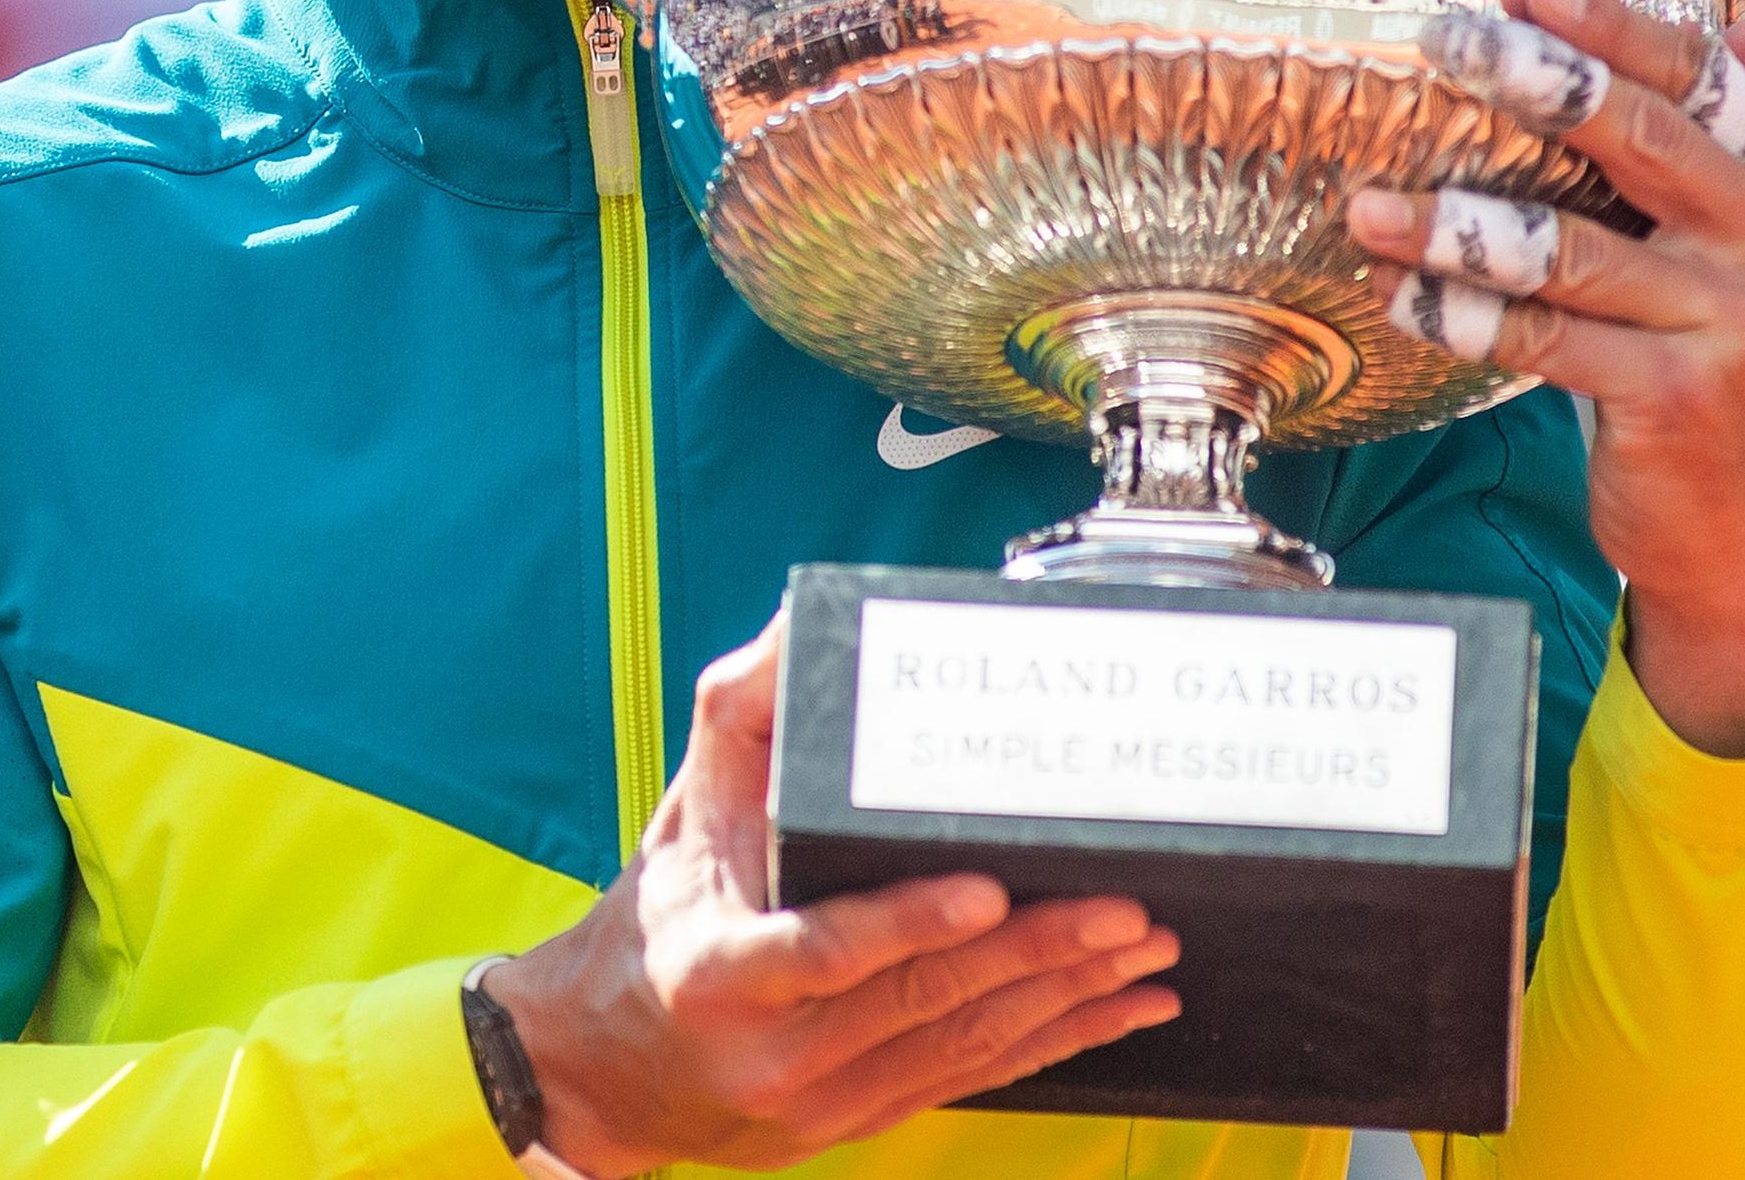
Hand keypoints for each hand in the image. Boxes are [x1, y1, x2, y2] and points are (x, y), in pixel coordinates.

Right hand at [484, 615, 1180, 1173]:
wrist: (603, 1068)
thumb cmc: (655, 920)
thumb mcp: (682, 812)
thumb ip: (742, 714)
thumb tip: (799, 623)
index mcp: (718, 971)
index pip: (823, 950)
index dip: (912, 923)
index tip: (989, 889)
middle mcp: (772, 1050)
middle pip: (923, 1001)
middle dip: (1037, 952)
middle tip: (1124, 909)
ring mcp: (821, 1101)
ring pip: (962, 1048)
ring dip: (1065, 998)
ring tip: (1141, 950)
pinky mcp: (860, 1121)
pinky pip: (971, 1081)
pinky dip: (1054, 1046)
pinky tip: (1118, 1012)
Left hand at [1344, 0, 1744, 756]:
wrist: (1739, 533)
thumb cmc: (1711, 369)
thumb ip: (1741, 143)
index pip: (1701, 78)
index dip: (1610, 28)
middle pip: (1642, 137)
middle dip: (1535, 81)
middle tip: (1443, 43)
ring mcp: (1734, 323)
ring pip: (1571, 247)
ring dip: (1457, 220)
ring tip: (1370, 202)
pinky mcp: (1675, 398)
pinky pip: (1544, 338)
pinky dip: (1462, 314)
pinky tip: (1399, 292)